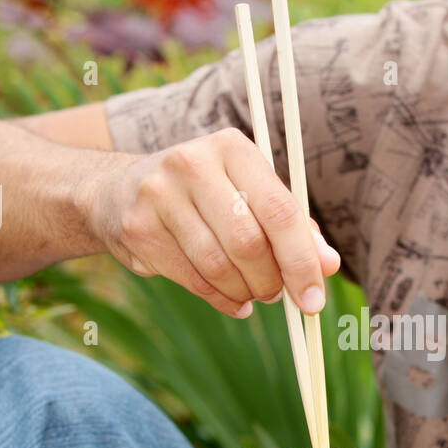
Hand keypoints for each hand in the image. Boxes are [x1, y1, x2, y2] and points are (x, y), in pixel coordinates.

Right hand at [90, 127, 341, 318]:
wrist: (119, 192)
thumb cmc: (205, 196)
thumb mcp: (250, 195)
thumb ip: (294, 227)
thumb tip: (328, 265)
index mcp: (233, 148)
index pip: (280, 211)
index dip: (302, 261)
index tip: (314, 299)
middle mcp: (194, 163)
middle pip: (249, 242)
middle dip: (270, 281)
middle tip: (276, 294)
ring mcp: (160, 194)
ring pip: (219, 265)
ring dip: (245, 292)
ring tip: (252, 294)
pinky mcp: (138, 227)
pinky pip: (193, 279)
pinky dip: (221, 299)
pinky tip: (231, 300)